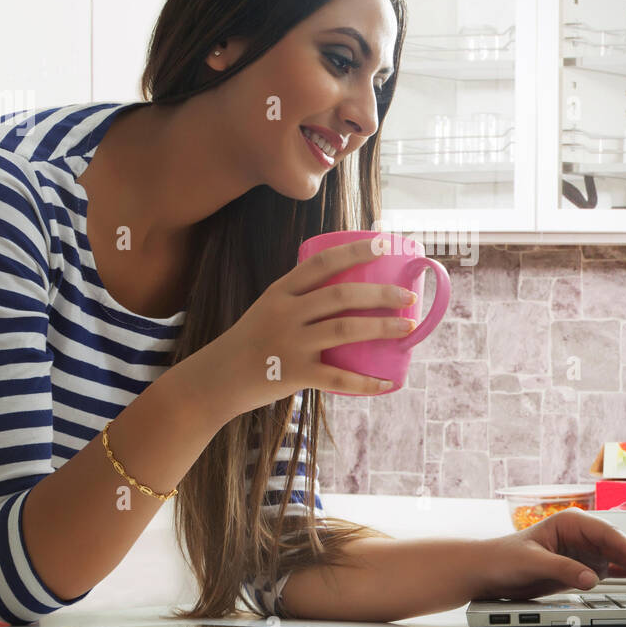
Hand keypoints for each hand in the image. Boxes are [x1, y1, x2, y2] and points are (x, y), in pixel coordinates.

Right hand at [191, 236, 417, 415]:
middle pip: (341, 295)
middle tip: (408, 296)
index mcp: (281, 291)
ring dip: (383, 327)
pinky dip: (366, 382)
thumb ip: (302, 299)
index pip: (322, 262)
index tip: (384, 244)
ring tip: (409, 327)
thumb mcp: (269, 309)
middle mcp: (285, 313)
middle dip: (381, 293)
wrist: (216, 379)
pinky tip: (389, 382)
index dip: (355, 251)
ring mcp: (289, 343)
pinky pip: (338, 378)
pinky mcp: (293, 374)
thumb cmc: (252, 342)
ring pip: (345, 330)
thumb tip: (350, 292)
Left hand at [468, 507, 625, 600]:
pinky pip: (620, 571)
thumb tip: (591, 578)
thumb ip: (562, 569)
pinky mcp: (588, 568)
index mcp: (572, 522)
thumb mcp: (531, 562)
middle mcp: (585, 534)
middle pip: (625, 546)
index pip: (609, 535)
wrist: (489, 570)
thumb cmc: (504, 557)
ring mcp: (589, 552)